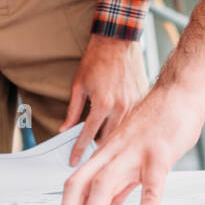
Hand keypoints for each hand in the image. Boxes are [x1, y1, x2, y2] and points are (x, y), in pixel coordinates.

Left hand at [53, 83, 204, 204]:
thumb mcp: (130, 153)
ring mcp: (135, 153)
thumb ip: (117, 186)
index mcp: (106, 153)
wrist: (178, 91)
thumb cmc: (156, 122)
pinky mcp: (159, 156)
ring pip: (106, 184)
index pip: (77, 181)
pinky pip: (150, 188)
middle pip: (82, 183)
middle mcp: (114, 153)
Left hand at [60, 34, 146, 165]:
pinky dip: (124, 129)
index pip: (88, 135)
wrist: (115, 43)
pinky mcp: (140, 100)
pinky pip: (131, 121)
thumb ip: (72, 111)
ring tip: (104, 153)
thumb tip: (64, 128)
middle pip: (108, 139)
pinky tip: (120, 135)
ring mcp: (132, 104)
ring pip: (122, 133)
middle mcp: (119, 107)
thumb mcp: (78, 86)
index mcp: (102, 104)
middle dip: (97, 152)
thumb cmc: (96, 61)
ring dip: (113, 143)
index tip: (74, 160)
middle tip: (89, 161)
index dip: (79, 150)